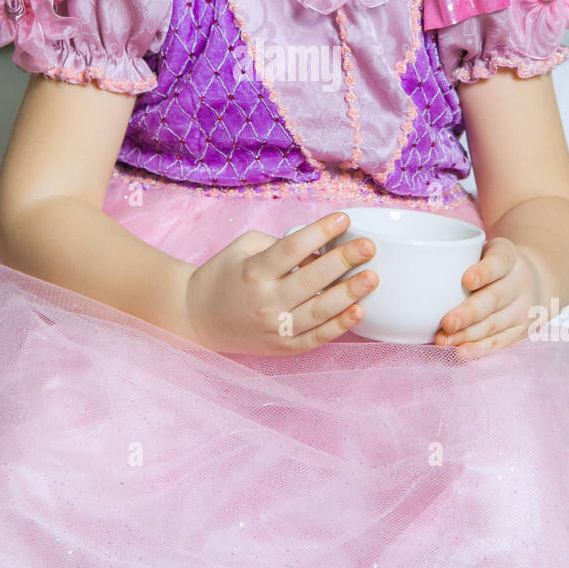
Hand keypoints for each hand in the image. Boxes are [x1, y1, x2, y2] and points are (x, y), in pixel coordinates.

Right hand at [183, 213, 378, 356]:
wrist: (196, 317)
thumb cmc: (222, 276)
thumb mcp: (243, 248)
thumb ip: (280, 245)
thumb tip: (320, 247)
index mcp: (254, 271)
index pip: (293, 248)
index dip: (321, 231)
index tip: (344, 220)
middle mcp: (265, 301)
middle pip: (312, 279)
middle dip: (344, 260)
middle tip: (368, 247)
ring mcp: (275, 328)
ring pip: (320, 311)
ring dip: (350, 293)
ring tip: (372, 278)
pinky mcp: (283, 348)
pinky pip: (317, 337)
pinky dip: (339, 326)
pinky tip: (359, 311)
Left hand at [432, 236, 542, 359]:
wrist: (537, 279)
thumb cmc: (493, 264)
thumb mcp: (484, 249)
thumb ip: (457, 256)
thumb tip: (408, 269)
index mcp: (509, 256)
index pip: (500, 261)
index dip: (485, 271)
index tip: (467, 280)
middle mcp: (520, 282)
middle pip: (496, 298)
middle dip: (470, 312)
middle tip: (447, 322)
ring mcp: (523, 308)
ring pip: (495, 323)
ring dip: (468, 334)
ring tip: (443, 340)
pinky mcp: (521, 331)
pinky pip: (499, 342)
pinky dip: (479, 348)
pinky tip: (461, 352)